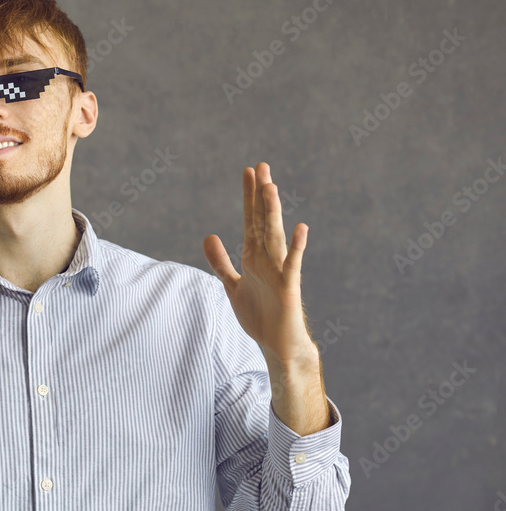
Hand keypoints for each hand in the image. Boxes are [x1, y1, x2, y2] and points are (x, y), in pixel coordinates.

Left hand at [202, 162, 315, 367]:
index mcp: (254, 256)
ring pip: (275, 236)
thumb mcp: (232, 285)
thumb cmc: (259, 315)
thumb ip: (220, 261)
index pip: (251, 219)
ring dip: (274, 213)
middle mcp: (268, 258)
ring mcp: (279, 271)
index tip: (249, 171)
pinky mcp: (288, 288)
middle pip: (264, 221)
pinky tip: (301, 227)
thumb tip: (208, 235)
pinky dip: (297, 247)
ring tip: (271, 187)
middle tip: (261, 166)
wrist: (277, 345)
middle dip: (261, 195)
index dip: (249, 196)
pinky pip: (292, 265)